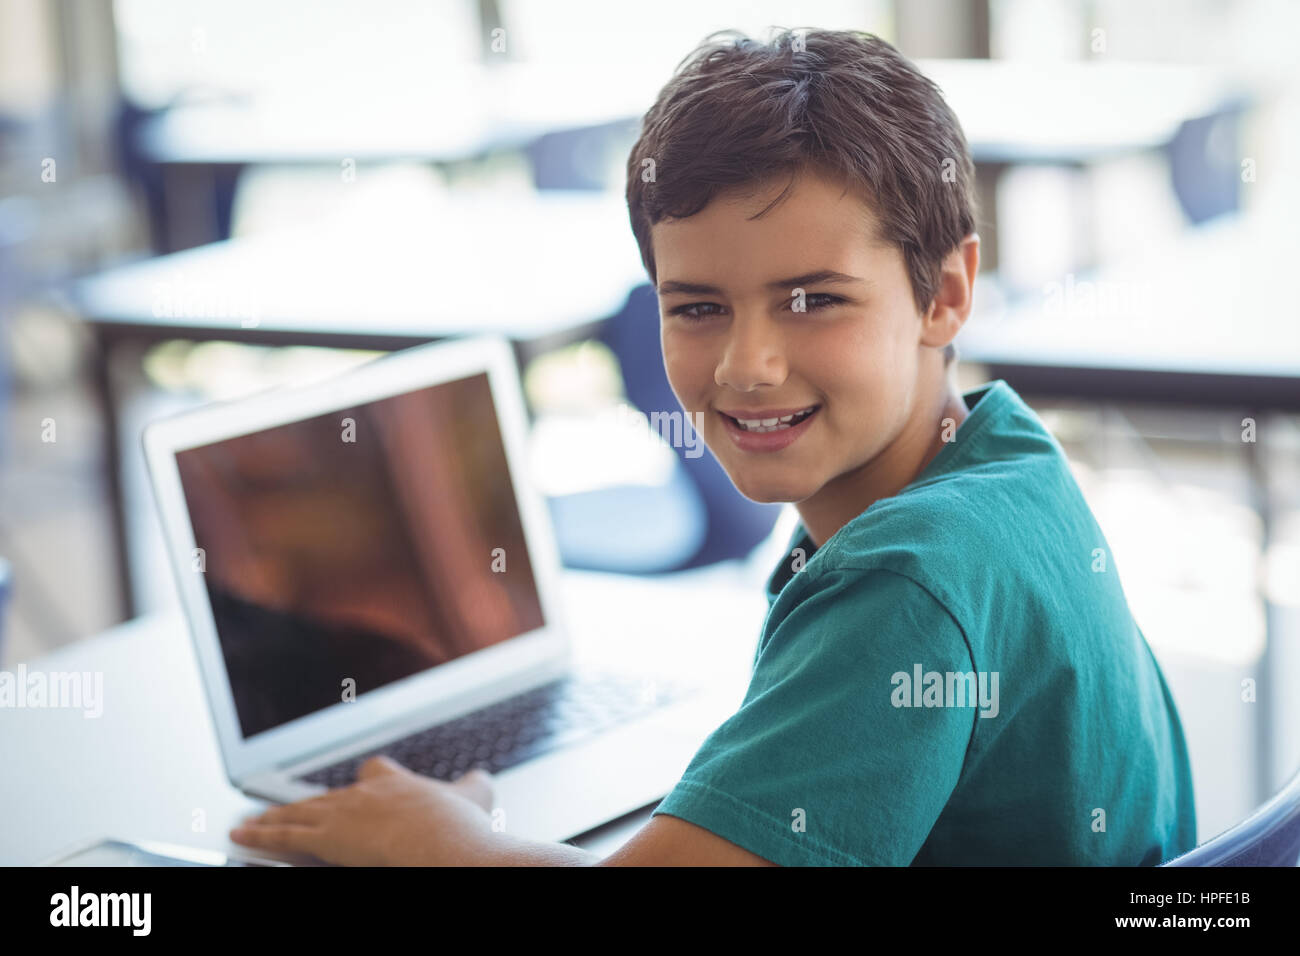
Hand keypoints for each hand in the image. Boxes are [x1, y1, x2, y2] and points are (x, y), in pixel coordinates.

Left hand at [230, 756, 496, 865]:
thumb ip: (474, 785)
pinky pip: (284, 834)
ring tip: (250, 822)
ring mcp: (344, 813)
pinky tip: (241, 834)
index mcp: (399, 784)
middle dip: (307, 803)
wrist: (441, 841)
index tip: (363, 787)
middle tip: (286, 808)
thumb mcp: (475, 796)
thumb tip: (481, 777)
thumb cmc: (459, 825)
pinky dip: (260, 834)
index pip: (375, 772)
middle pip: (328, 795)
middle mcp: (367, 794)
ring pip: (300, 811)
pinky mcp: (327, 836)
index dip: (366, 782)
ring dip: (272, 816)